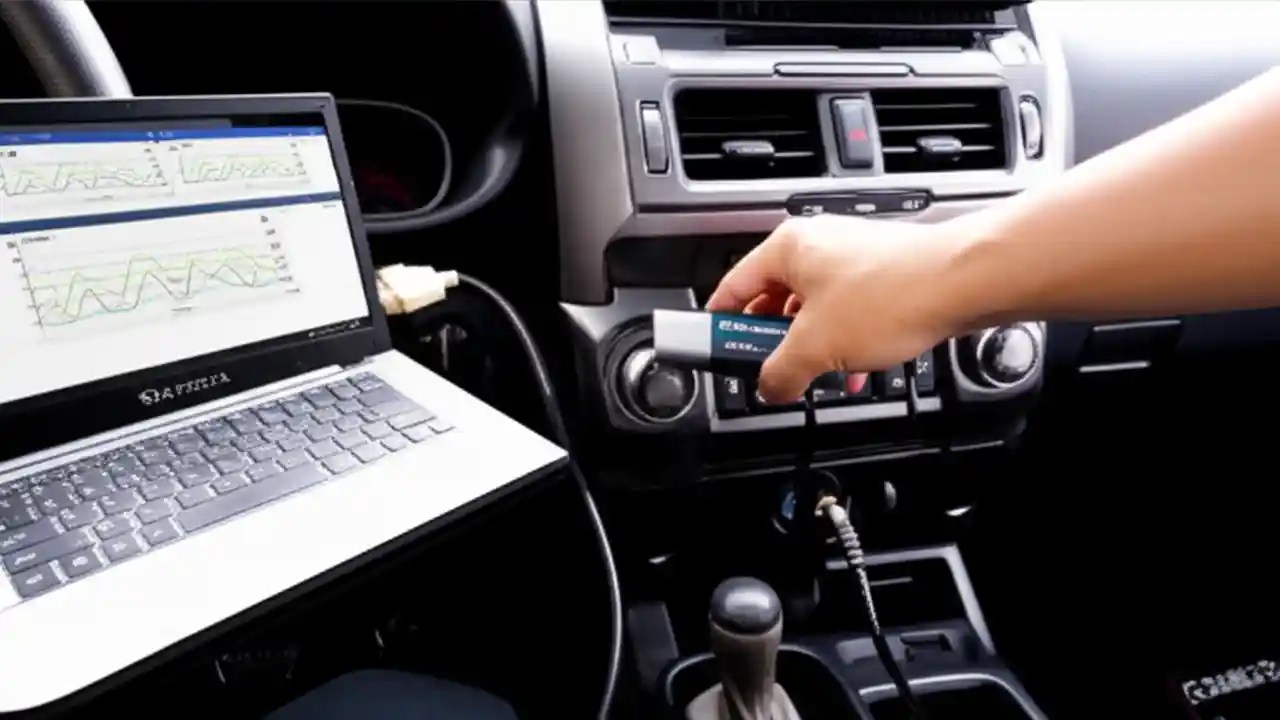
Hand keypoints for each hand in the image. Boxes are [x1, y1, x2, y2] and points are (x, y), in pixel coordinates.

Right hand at [706, 213, 970, 402]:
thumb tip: (769, 388)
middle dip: (776, 343)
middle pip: (774, 300)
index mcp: (787, 248)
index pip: (732, 286)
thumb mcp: (816, 348)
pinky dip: (846, 340)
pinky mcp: (883, 273)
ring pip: (815, 309)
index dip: (720, 324)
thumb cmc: (893, 294)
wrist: (961, 283)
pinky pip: (849, 311)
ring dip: (815, 347)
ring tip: (822, 375)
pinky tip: (857, 366)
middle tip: (774, 372)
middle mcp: (818, 244)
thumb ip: (780, 373)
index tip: (717, 351)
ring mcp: (852, 256)